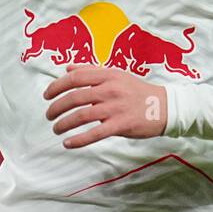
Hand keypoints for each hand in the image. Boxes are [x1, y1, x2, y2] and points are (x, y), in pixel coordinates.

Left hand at [43, 64, 167, 148]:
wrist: (165, 106)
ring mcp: (115, 107)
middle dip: (56, 107)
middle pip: (74, 97)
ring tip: (56, 129)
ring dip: (64, 124)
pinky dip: (78, 140)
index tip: (47, 95)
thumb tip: (67, 68)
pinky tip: (68, 143)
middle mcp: (110, 89)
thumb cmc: (138, 90)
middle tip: (48, 115)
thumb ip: (91, 70)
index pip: (75, 77)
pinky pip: (95, 133)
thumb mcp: (116, 74)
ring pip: (81, 116)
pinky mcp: (121, 125)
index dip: (56, 86)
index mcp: (108, 75)